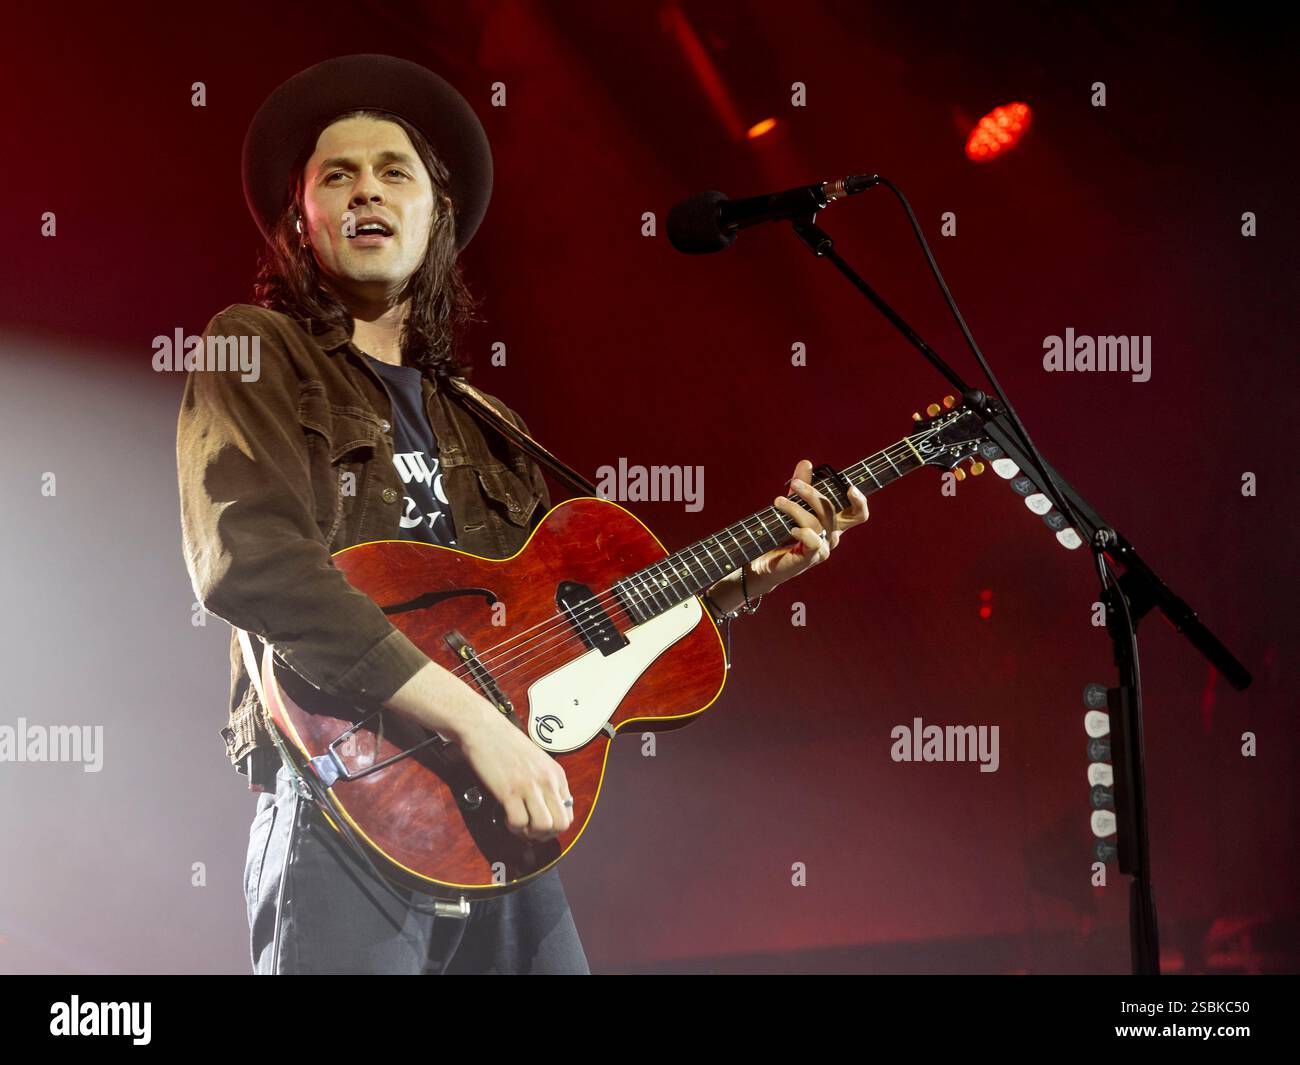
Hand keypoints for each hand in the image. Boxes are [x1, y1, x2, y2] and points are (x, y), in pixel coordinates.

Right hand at [457, 705, 573, 842]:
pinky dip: (512, 827)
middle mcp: (547, 781)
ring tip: (518, 823)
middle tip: (529, 829)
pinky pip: (519, 823)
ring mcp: (529, 786)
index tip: (539, 824)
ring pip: (543, 827)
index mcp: (556, 774)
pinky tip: (506, 816)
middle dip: (545, 834)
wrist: (484, 727)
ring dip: (529, 833)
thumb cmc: (506, 743)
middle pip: (561, 824)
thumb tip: (546, 808)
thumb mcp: (537, 760)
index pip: (569, 813)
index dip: (554, 825)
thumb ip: (545, 781)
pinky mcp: (509, 791)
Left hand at [749, 458, 868, 592]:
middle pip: (833, 510)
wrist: (764, 563)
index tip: (849, 486)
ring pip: (817, 522)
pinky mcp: (811, 558)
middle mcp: (832, 535)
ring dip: (795, 508)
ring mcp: (823, 548)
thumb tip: (806, 463)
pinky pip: (813, 541)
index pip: (858, 514)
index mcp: (834, 523)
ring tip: (778, 502)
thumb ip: (801, 485)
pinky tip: (789, 528)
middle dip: (814, 494)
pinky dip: (802, 532)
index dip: (859, 501)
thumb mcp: (792, 505)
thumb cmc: (780, 534)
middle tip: (794, 484)